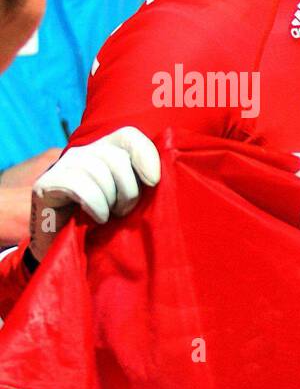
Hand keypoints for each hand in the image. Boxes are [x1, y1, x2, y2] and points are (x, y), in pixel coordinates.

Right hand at [28, 127, 161, 261]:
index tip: (153, 182)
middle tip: (124, 210)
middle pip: (116, 157)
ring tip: (108, 216)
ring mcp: (63, 166)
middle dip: (128, 189)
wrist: (72, 252)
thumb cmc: (109, 227)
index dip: (145, 155)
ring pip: (98, 171)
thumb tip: (164, 175)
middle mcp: (84, 153)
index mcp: (108, 152)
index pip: (129, 136)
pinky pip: (79, 185)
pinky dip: (95, 205)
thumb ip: (146, 183)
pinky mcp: (46, 184)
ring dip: (111, 200)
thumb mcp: (134, 201)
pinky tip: (97, 217)